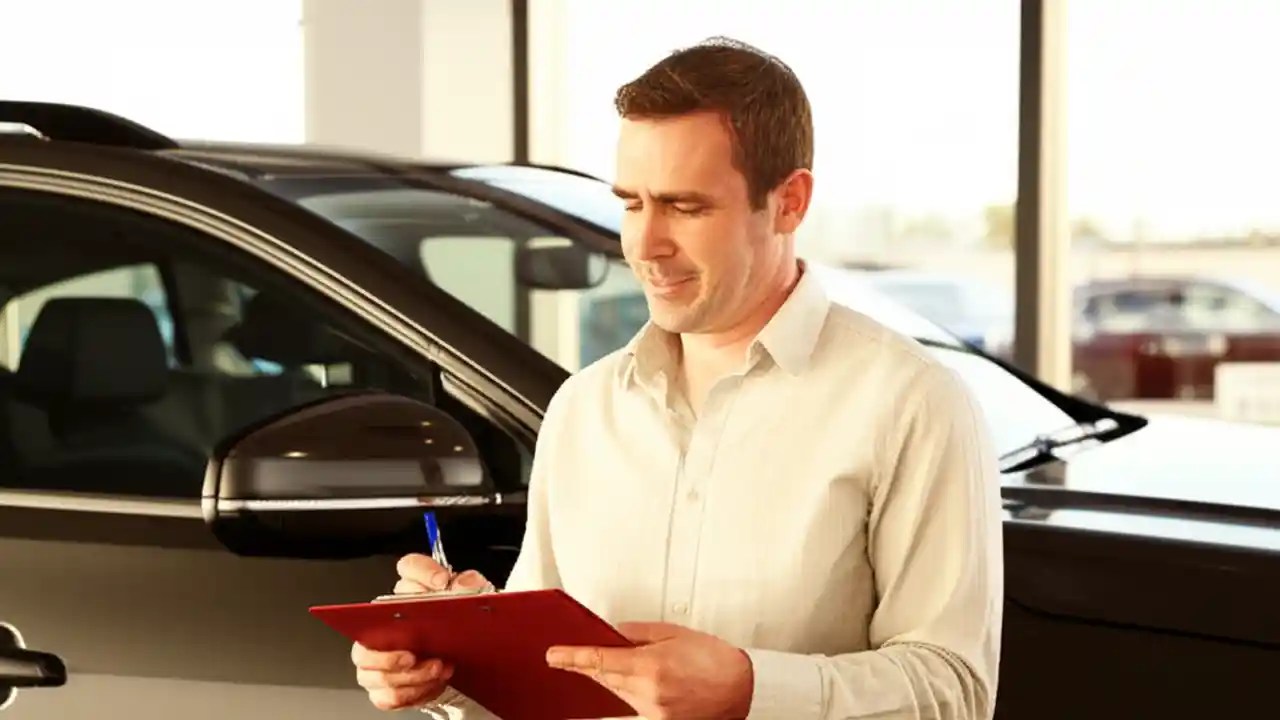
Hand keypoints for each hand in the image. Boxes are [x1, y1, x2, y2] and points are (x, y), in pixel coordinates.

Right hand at [352, 553, 492, 710]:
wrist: (462, 661)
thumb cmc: (458, 629)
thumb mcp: (475, 604)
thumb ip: (471, 588)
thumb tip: (460, 585)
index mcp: (411, 593)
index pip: (409, 567)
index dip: (422, 572)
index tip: (440, 582)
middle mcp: (387, 621)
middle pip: (369, 630)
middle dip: (391, 648)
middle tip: (414, 655)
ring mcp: (378, 655)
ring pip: (373, 669)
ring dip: (407, 675)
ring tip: (436, 670)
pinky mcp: (382, 685)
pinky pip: (387, 695)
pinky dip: (412, 694)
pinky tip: (433, 685)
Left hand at [546, 622, 754, 719]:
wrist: (742, 689)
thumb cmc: (715, 660)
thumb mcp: (674, 633)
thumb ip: (639, 633)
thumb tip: (614, 633)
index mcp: (651, 666)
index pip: (599, 661)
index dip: (573, 658)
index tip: (554, 655)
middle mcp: (649, 693)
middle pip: (605, 679)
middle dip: (591, 666)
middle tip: (577, 655)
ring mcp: (654, 712)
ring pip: (617, 694)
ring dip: (611, 679)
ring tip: (618, 665)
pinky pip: (632, 706)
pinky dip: (628, 692)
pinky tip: (633, 682)